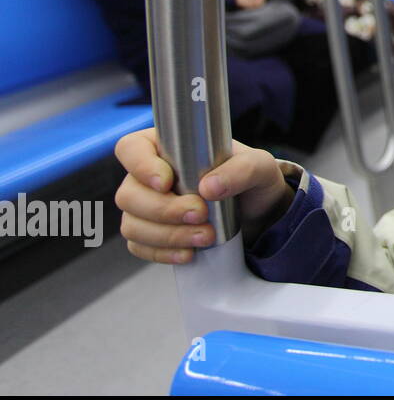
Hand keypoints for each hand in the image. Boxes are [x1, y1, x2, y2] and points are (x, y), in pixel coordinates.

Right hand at [114, 128, 295, 263]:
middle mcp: (149, 177)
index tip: (167, 183)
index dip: (140, 166)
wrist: (259, 213)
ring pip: (132, 224)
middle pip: (128, 194)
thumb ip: (241, 169)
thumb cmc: (253, 180)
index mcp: (167, 147)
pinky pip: (139, 247)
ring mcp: (146, 208)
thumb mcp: (260, 166)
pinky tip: (190, 252)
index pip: (131, 149)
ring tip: (206, 236)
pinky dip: (163, 252)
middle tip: (200, 213)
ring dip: (166, 235)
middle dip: (163, 209)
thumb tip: (208, 188)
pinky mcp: (151, 235)